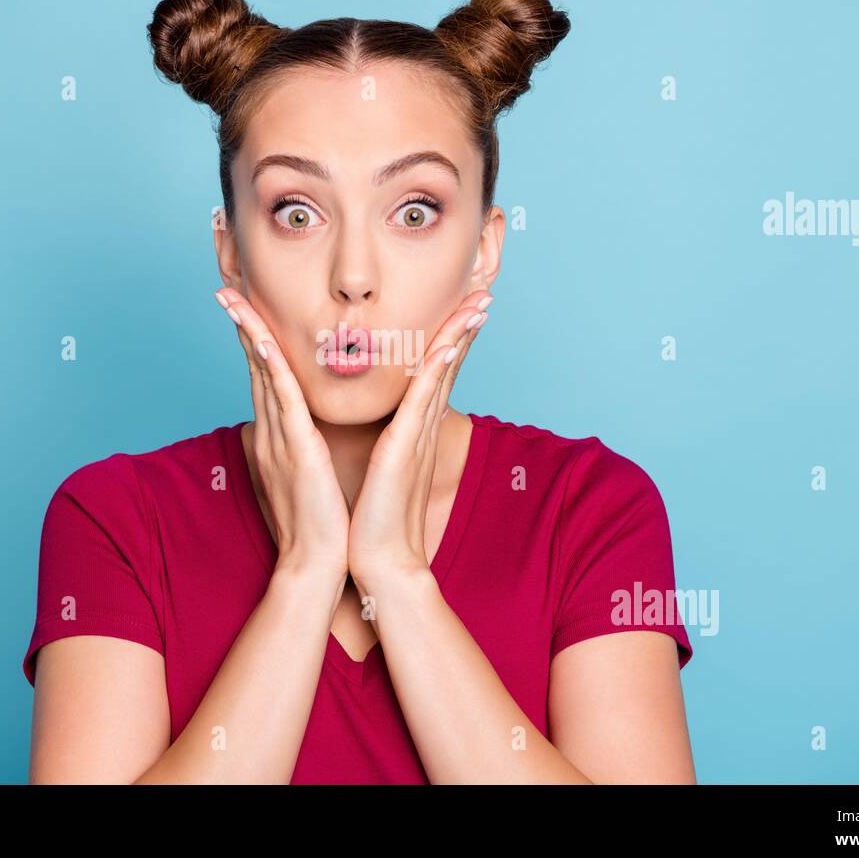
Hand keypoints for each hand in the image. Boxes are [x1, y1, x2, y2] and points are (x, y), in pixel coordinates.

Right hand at [215, 286, 349, 585]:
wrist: (317, 565)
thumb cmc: (319, 525)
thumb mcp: (309, 477)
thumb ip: (303, 450)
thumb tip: (305, 435)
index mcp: (278, 437)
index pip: (265, 378)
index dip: (253, 340)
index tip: (244, 308)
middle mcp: (271, 433)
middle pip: (254, 367)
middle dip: (240, 325)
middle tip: (226, 288)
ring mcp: (280, 440)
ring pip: (263, 375)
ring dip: (248, 333)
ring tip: (232, 298)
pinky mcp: (295, 450)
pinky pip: (281, 400)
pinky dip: (270, 368)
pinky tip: (260, 340)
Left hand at [346, 289, 490, 589]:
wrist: (380, 564)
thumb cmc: (373, 523)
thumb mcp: (380, 475)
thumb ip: (384, 450)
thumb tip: (380, 437)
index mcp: (413, 433)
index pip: (433, 376)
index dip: (450, 340)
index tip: (463, 309)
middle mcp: (421, 430)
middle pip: (447, 367)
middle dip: (465, 327)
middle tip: (484, 293)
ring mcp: (416, 438)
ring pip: (440, 375)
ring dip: (458, 336)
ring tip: (478, 303)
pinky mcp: (403, 450)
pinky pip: (421, 402)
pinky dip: (436, 372)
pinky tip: (446, 345)